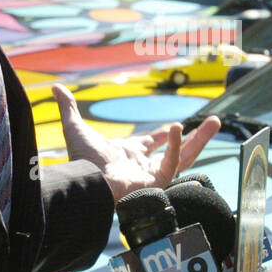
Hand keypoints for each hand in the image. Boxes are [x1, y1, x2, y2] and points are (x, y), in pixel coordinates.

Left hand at [51, 84, 219, 201]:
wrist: (86, 183)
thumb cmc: (80, 160)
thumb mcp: (75, 127)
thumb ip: (69, 107)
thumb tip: (56, 88)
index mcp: (128, 154)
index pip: (152, 145)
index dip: (164, 136)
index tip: (175, 126)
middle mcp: (142, 166)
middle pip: (176, 151)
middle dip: (196, 137)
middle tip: (214, 123)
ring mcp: (151, 176)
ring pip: (184, 157)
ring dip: (200, 140)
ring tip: (216, 123)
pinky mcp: (156, 183)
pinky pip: (172, 163)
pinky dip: (175, 146)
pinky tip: (177, 128)